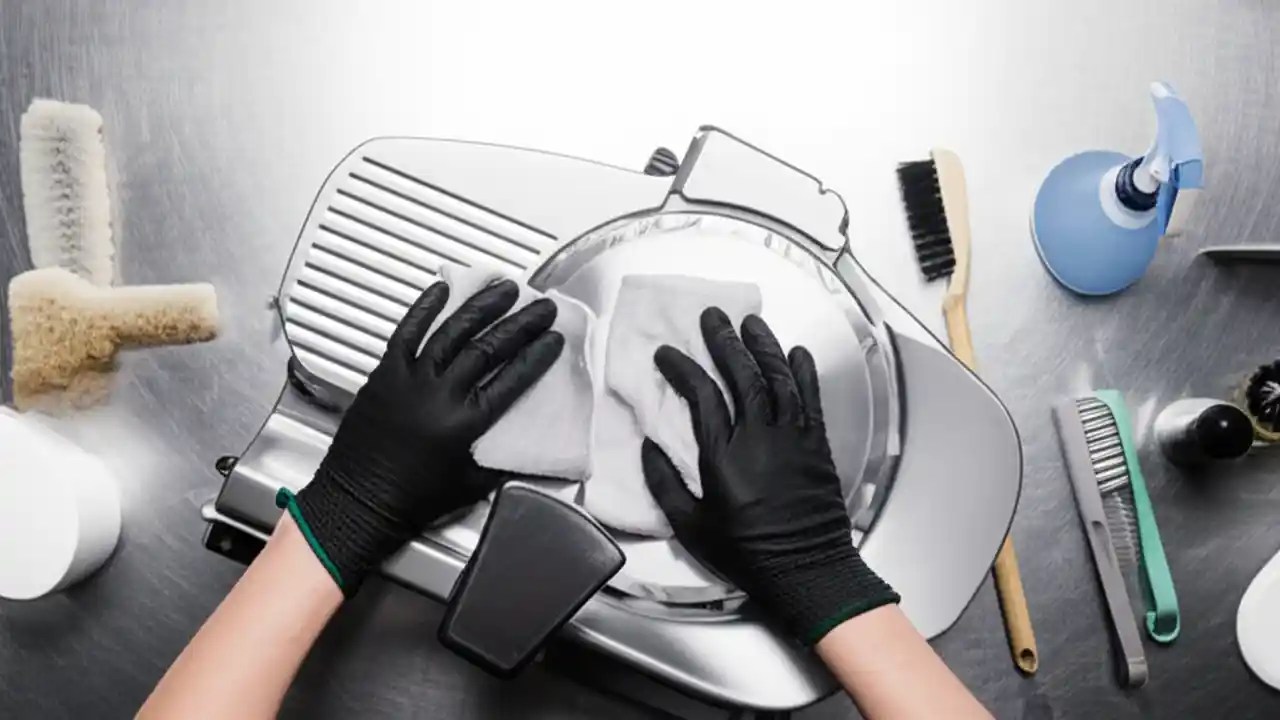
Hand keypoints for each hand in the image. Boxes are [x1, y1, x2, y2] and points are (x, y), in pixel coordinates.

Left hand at [280, 279, 563, 595]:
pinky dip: (425, 308)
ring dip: (481, 307)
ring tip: (504, 288)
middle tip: (541, 307)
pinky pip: (407, 333)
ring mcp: (410, 380)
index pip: (512, 379)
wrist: (358, 503)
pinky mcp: (385, 375)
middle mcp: (440, 395)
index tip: (554, 340)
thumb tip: (529, 444)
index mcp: (466, 424)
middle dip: (520, 324)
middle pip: (488, 348)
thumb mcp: (471, 485)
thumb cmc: (414, 500)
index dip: (537, 356)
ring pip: (452, 332)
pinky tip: (442, 289)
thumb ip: (502, 461)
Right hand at [642, 308, 897, 643]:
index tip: (666, 353)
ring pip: (778, 380)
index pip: (701, 396)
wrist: (806, 570)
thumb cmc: (745, 553)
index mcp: (724, 457)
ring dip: (763, 347)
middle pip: (742, 377)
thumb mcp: (690, 527)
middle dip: (724, 342)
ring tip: (751, 322)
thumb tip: (648, 446)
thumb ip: (665, 484)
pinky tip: (797, 353)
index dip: (682, 368)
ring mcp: (792, 438)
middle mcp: (760, 438)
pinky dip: (805, 373)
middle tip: (712, 316)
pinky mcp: (816, 445)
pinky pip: (811, 400)